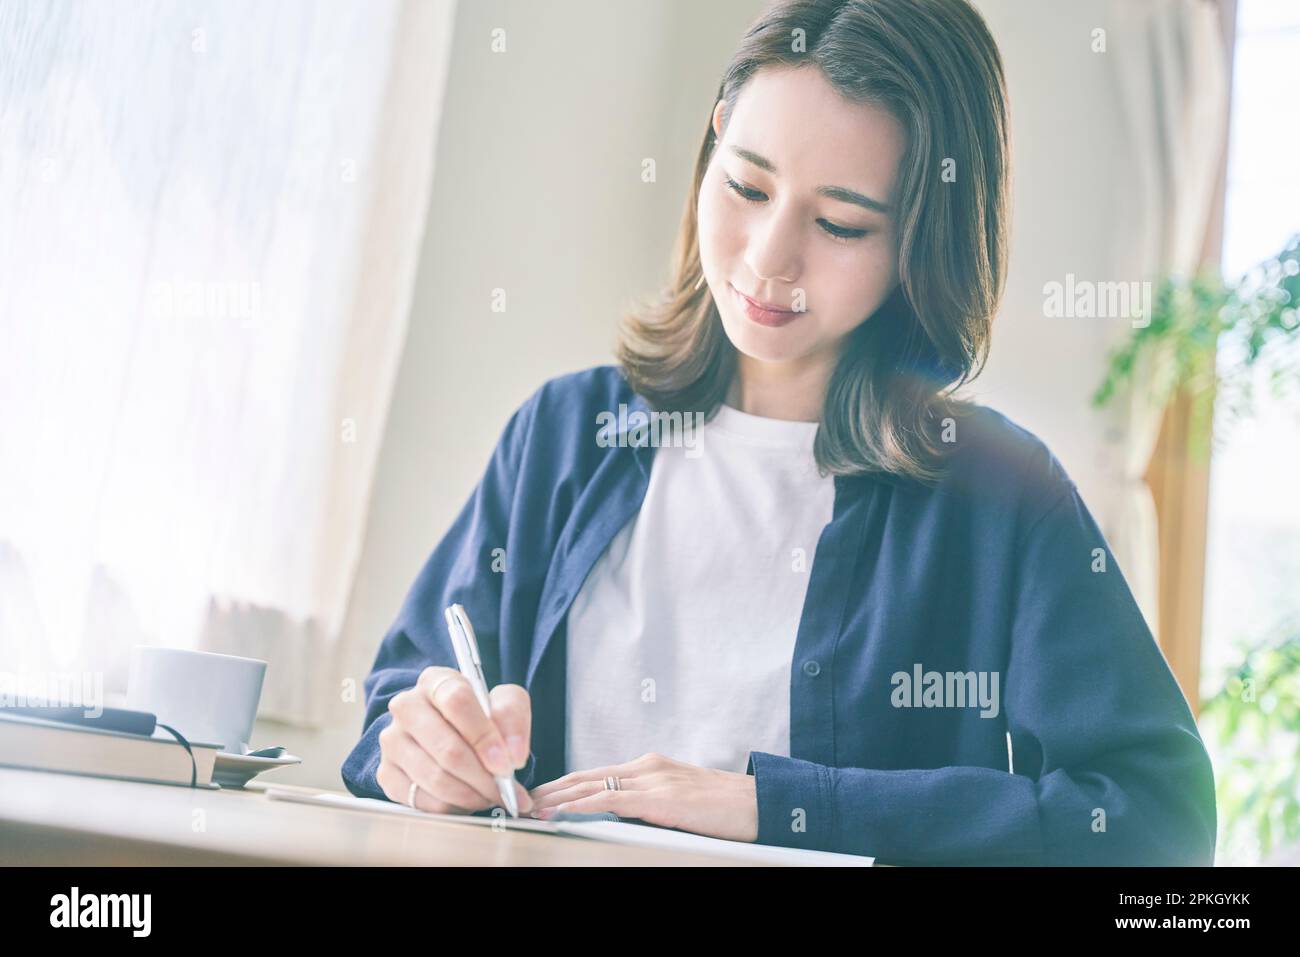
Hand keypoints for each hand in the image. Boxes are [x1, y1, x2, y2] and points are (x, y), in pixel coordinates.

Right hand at [376, 665, 533, 814]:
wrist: (450, 733)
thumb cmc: (479, 715)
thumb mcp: (504, 703)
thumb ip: (513, 718)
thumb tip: (513, 755)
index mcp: (435, 681)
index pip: (457, 702)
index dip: (484, 736)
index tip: (505, 764)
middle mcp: (406, 707)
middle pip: (447, 748)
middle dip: (483, 777)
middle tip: (504, 790)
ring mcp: (392, 741)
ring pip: (436, 778)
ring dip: (471, 795)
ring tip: (490, 796)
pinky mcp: (387, 773)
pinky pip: (422, 800)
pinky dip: (452, 807)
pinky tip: (467, 800)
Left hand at [527, 752, 757, 841]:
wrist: (758, 804)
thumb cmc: (722, 808)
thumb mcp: (678, 799)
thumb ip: (648, 802)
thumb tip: (619, 815)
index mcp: (650, 766)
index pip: (595, 774)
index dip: (563, 784)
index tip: (537, 794)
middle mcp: (647, 766)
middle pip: (586, 776)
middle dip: (551, 789)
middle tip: (521, 799)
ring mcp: (654, 779)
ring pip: (593, 786)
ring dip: (557, 797)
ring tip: (531, 807)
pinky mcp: (661, 798)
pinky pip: (613, 801)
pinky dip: (583, 805)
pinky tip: (563, 812)